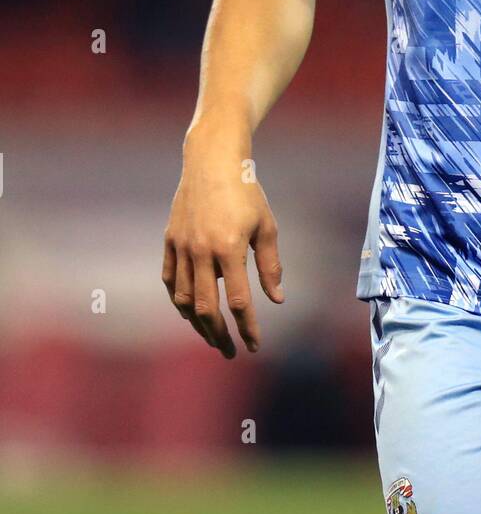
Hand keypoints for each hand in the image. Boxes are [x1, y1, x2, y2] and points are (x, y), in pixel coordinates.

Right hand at [162, 142, 283, 358]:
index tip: (254, 345)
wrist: (211, 162)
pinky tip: (190, 312)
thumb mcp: (266, 227)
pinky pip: (169, 281)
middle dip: (220, 335)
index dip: (246, 327)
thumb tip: (277, 299)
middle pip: (206, 308)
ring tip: (212, 337)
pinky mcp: (169, 241)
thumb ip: (270, 265)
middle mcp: (201, 252)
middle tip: (231, 351)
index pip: (238, 302)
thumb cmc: (246, 193)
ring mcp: (181, 247)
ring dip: (197, 323)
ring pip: (182, 299)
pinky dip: (178, 301)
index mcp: (229, 248)